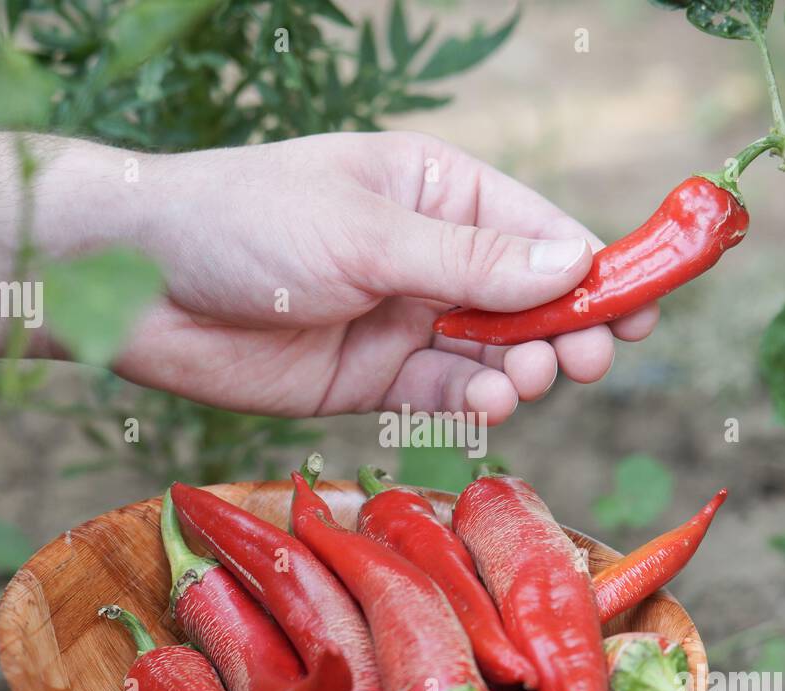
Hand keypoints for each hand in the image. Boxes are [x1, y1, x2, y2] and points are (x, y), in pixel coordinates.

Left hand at [112, 132, 657, 422]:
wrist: (139, 286)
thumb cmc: (246, 224)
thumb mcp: (365, 233)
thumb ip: (468, 263)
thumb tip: (573, 270)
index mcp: (436, 190)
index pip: (538, 231)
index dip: (596, 269)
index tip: (645, 308)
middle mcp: (429, 255)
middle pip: (529, 299)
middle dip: (566, 329)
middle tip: (588, 359)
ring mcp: (403, 318)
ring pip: (493, 352)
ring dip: (523, 370)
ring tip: (526, 380)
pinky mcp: (372, 378)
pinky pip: (444, 393)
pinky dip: (474, 403)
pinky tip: (487, 406)